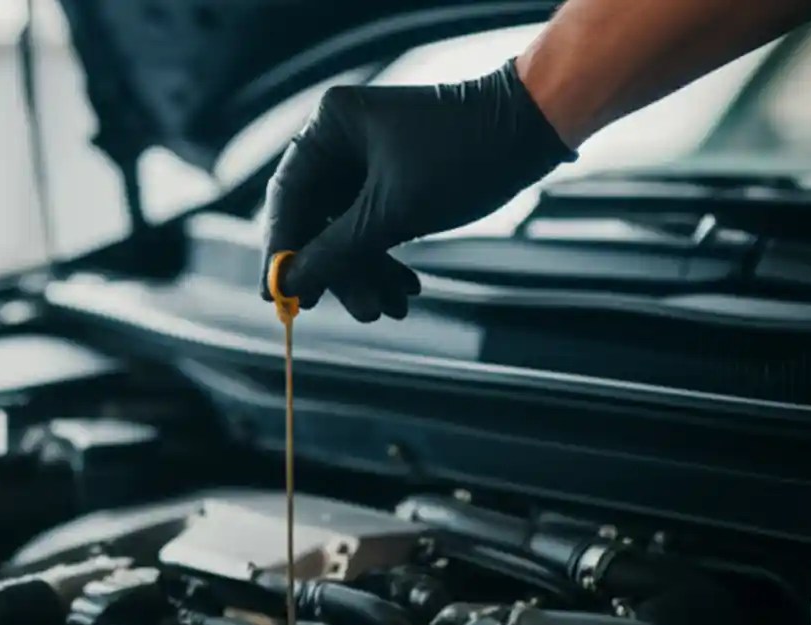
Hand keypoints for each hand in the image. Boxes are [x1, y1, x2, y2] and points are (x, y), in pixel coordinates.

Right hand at [260, 60, 574, 321]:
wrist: (531, 131)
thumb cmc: (463, 156)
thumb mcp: (392, 214)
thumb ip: (335, 252)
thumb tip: (290, 286)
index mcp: (330, 126)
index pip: (287, 196)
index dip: (282, 250)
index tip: (278, 295)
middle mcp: (341, 139)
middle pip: (317, 219)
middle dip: (340, 271)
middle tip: (359, 312)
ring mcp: (367, 160)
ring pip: (347, 231)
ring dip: (368, 273)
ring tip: (392, 309)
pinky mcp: (392, 180)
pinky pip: (373, 227)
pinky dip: (386, 260)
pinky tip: (407, 291)